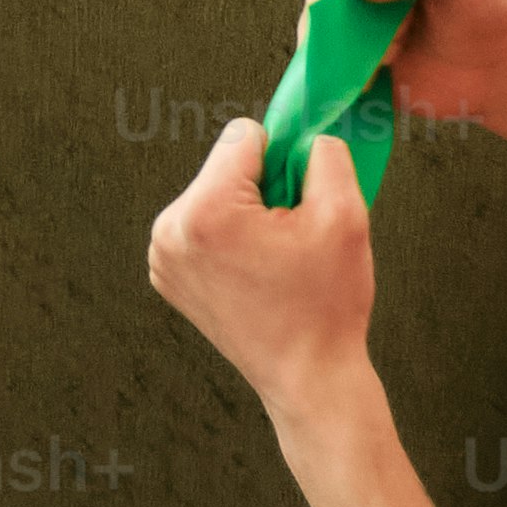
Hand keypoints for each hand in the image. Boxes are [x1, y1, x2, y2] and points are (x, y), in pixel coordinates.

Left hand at [149, 107, 382, 419]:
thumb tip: (305, 127)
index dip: (283, 160)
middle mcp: (169, 230)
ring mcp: (161, 256)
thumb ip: (325, 151)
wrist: (309, 379)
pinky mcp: (166, 273)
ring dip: (246, 212)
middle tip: (290, 240)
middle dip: (262, 189)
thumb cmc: (327, 306)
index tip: (298, 200)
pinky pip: (203, 222)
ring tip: (274, 260)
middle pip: (226, 165)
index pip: (244, 135)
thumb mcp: (345, 215)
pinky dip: (230, 236)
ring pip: (215, 192)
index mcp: (205, 212)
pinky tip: (255, 272)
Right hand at [307, 0, 506, 133]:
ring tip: (396, 52)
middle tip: (398, 26)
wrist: (495, 68)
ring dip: (352, 41)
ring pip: (317, 20)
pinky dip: (341, 70)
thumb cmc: (484, 2)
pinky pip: (320, 60)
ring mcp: (345, 10)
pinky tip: (375, 75)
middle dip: (351, 3)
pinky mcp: (343, 52)